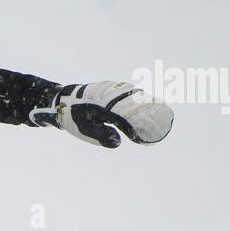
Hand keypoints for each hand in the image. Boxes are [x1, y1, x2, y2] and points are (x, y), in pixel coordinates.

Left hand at [29, 81, 172, 147]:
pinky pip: (130, 92)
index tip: (154, 129)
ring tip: (162, 111)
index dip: (143, 121)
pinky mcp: (112, 88)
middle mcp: (112, 95)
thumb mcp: (84, 129)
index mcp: (106, 105)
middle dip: (152, 109)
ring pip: (135, 95)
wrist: (62, 100)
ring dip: (148, 102)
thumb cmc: (73, 117)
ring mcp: (113, 89)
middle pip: (137, 100)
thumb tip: (119, 141)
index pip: (129, 113)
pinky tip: (148, 104)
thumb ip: (101, 135)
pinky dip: (140, 98)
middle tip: (167, 118)